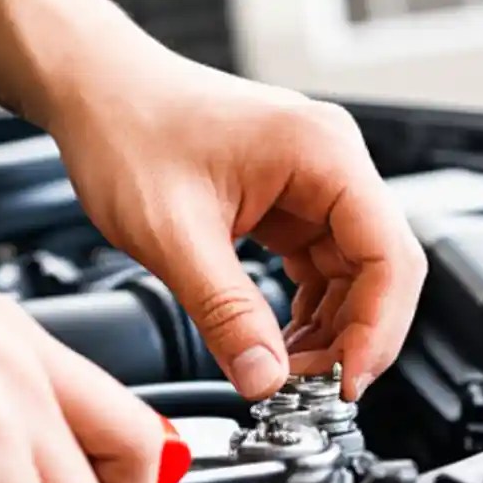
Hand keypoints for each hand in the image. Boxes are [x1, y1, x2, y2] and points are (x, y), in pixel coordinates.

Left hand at [46, 55, 426, 400]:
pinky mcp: (285, 201)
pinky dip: (304, 311)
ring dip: (327, 330)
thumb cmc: (127, 128)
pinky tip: (275, 342)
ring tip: (286, 373)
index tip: (346, 382)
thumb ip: (225, 314)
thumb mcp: (173, 235)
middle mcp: (328, 162)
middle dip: (352, 338)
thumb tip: (265, 378)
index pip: (389, 256)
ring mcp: (310, 182)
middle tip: (311, 389)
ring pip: (350, 274)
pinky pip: (316, 266)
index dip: (377, 331)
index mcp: (321, 154)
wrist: (94, 93)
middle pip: (379, 269)